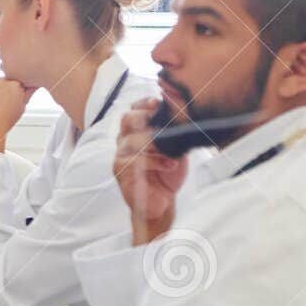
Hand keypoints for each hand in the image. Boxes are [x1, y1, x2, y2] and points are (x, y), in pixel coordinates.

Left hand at [0, 78, 35, 153]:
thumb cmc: (5, 122)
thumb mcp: (22, 107)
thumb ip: (27, 93)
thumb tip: (31, 86)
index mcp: (15, 85)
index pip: (15, 83)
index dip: (13, 92)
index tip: (10, 100)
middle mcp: (1, 82)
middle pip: (2, 82)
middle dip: (2, 90)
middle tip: (0, 105)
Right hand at [113, 98, 188, 244]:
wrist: (162, 202)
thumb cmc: (167, 175)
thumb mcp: (175, 148)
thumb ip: (174, 132)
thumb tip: (184, 113)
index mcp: (136, 132)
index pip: (134, 110)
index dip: (145, 103)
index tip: (159, 102)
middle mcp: (125, 141)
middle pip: (127, 119)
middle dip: (143, 116)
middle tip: (159, 122)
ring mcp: (121, 156)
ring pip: (131, 140)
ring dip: (154, 142)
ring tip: (171, 149)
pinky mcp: (121, 171)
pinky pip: (135, 161)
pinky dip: (156, 161)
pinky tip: (170, 164)